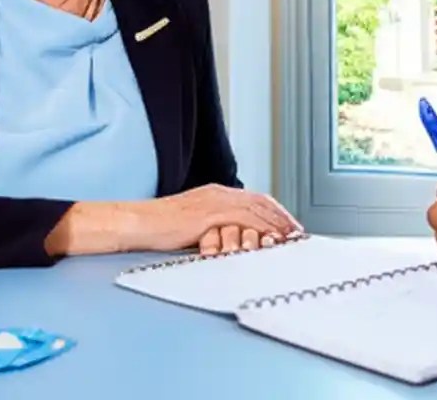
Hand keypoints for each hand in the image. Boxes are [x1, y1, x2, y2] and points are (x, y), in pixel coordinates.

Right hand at [136, 184, 300, 252]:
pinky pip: (242, 218)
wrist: (138, 222)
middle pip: (260, 201)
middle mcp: (218, 193)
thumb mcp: (193, 226)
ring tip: (291, 237)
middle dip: (281, 216)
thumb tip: (230, 242)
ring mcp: (214, 201)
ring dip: (276, 222)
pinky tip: (270, 238)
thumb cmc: (160, 228)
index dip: (273, 211)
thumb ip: (213, 228)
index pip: (252, 199)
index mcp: (215, 194)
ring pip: (255, 208)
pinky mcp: (209, 213)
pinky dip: (260, 227)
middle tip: (298, 232)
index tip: (287, 225)